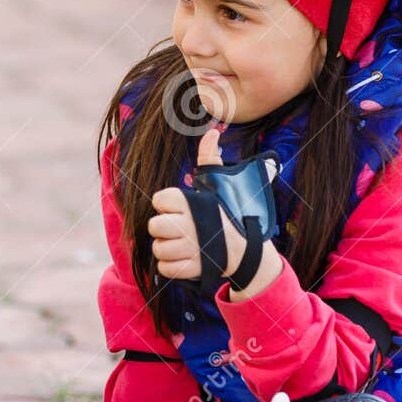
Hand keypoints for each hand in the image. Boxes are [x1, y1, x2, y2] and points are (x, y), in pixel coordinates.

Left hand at [148, 126, 246, 280]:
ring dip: (168, 249)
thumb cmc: (229, 214)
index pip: (159, 200)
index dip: (167, 205)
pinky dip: (172, 266)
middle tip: (181, 229)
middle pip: (154, 226)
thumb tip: (211, 133)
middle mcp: (189, 224)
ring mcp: (190, 248)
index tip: (182, 209)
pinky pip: (164, 268)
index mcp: (191, 202)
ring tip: (184, 245)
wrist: (247, 250)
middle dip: (164, 229)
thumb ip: (209, 159)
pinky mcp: (191, 268)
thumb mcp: (221, 184)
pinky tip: (185, 259)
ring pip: (158, 248)